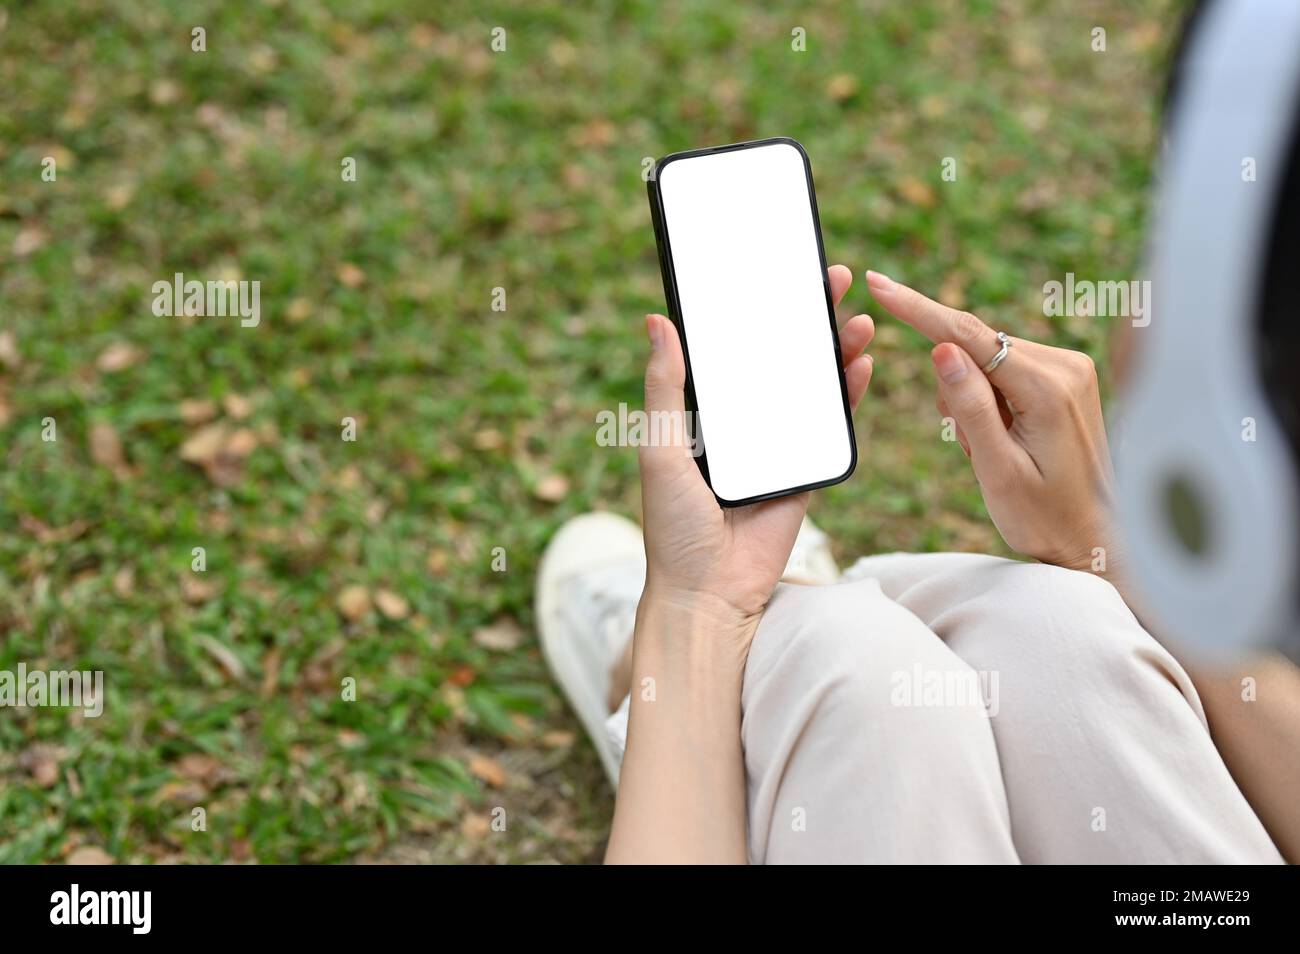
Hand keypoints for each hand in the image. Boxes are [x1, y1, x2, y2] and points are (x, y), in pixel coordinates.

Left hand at [638, 265, 873, 627]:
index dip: (754, 308)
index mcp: (703, 412)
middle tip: (827, 277)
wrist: (708, 592)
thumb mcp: (660, 446)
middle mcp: (743, 423)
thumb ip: (665, 386)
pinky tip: (861, 363)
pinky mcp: (806, 470)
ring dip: (835, 349)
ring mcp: (777, 444)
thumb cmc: (671, 525)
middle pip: (779, 357)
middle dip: (806, 317)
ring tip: (855, 316)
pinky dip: (849, 393)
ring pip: (812, 385)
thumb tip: (656, 319)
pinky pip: (832, 425)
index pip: (732, 347)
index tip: (774, 269)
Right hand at [866, 270, 1115, 572]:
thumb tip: (941, 350)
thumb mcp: (996, 470)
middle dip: (956, 392)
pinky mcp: (1066, 376)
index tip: (879, 285)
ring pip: (987, 362)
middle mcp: (1065, 365)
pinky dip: (992, 401)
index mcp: (1048, 387)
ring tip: (998, 450)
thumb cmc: (1044, 516)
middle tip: (976, 449)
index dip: (917, 310)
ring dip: (975, 402)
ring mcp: (1070, 368)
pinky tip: (1010, 438)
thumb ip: (969, 408)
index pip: (968, 336)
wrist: (1093, 538)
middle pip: (975, 351)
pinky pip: (1006, 371)